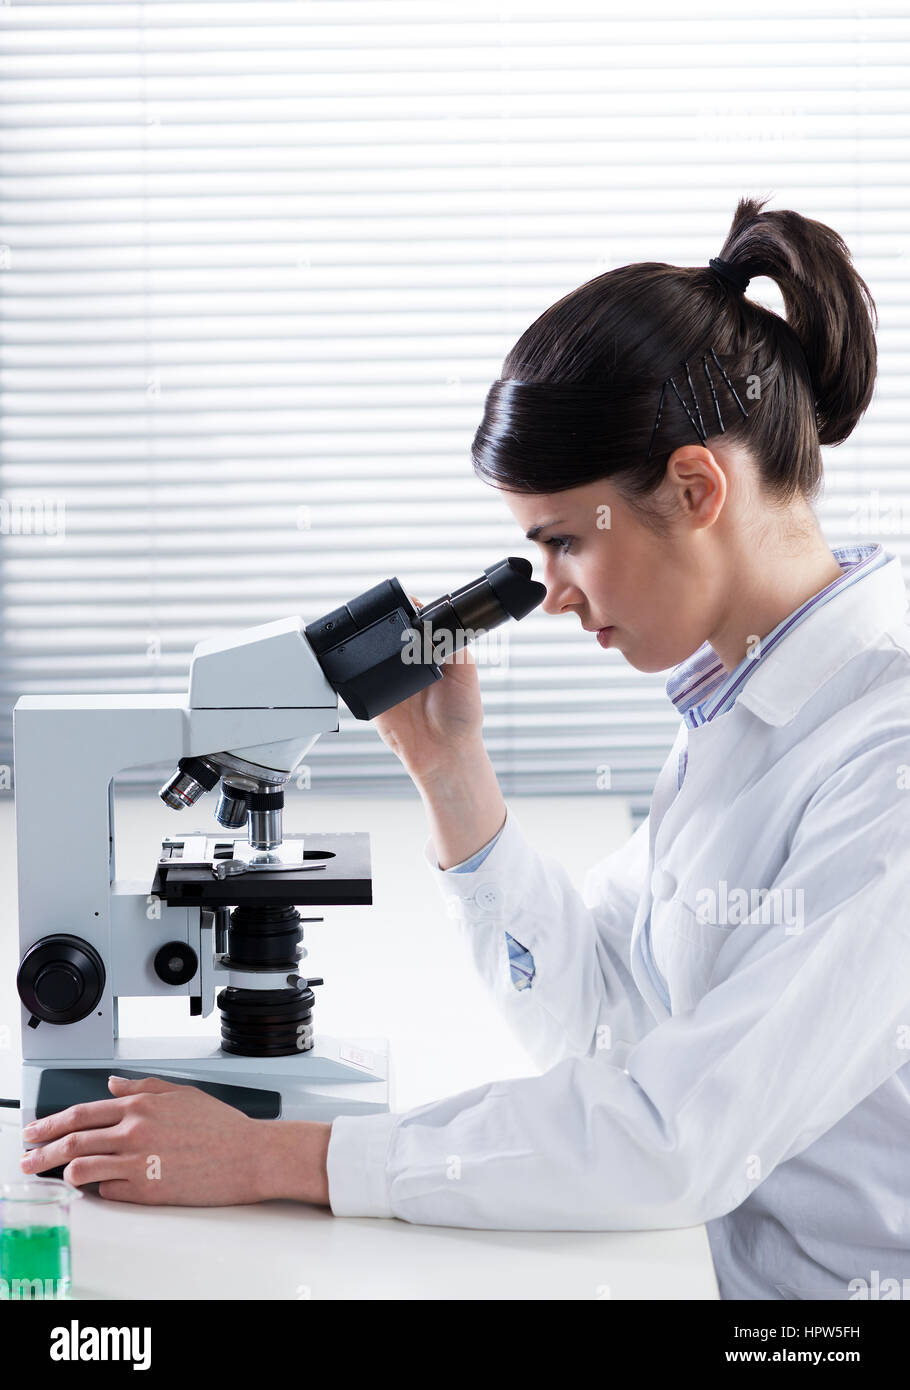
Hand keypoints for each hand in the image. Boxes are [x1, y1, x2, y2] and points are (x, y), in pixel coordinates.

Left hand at [19, 1075, 330, 1207]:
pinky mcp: (148, 1191)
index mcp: (140, 1105)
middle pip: (72, 1142)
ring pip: (81, 1170)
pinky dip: (99, 1189)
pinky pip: (108, 1192)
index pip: (80, 1113)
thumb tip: (112, 1084)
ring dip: (65, 1173)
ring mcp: (138, 1163)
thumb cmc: (221, 1126)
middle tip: (27, 1159)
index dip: (50, 1124)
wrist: (249, 1155)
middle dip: (41, 1151)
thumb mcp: (181, 1093)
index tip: (34, 1131)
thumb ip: (143, 1086)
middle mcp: (134, 1132)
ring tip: (61, 1175)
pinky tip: (101, 1186)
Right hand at [372, 592, 485, 781]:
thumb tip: (433, 621)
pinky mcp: (372, 697)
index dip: (412, 610)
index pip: (417, 621)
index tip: (410, 604)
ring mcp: (389, 678)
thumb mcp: (465, 673)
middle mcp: (409, 662)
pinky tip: (369, 671)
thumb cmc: (462, 717)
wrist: (444, 754)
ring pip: (371, 652)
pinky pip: (356, 680)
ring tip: (384, 650)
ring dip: (372, 647)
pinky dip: (357, 673)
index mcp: (432, 651)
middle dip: (388, 625)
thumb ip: (452, 646)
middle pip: (390, 631)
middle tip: (394, 627)